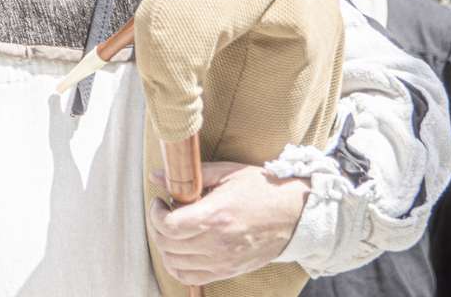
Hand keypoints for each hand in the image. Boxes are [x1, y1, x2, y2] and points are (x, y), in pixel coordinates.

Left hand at [148, 162, 308, 285]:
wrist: (295, 215)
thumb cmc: (262, 189)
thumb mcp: (226, 173)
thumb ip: (190, 176)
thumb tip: (156, 176)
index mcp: (216, 216)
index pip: (169, 226)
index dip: (155, 214)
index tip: (160, 202)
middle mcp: (218, 243)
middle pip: (168, 245)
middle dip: (157, 227)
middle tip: (163, 212)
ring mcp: (223, 261)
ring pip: (175, 263)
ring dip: (165, 247)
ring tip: (171, 230)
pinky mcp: (229, 270)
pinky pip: (191, 277)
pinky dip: (178, 266)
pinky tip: (180, 249)